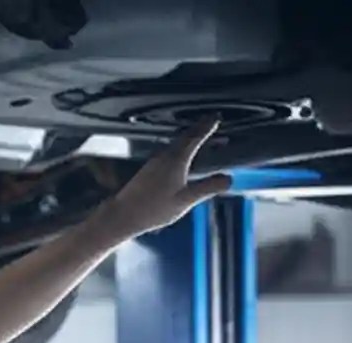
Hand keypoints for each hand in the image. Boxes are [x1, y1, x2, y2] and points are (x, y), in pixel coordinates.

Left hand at [95, 118, 232, 239]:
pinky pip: (170, 152)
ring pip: (177, 144)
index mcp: (175, 159)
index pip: (194, 137)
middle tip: (214, 124)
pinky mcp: (149, 169)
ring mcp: (155, 161)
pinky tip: (184, 157)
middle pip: (185, 137)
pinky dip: (182, 149)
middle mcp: (164, 156)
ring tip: (204, 139)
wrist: (123, 214)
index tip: (216, 117)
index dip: (207, 127)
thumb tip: (229, 178)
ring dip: (191, 139)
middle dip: (201, 130)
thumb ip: (208, 188)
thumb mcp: (186, 200)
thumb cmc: (153, 208)